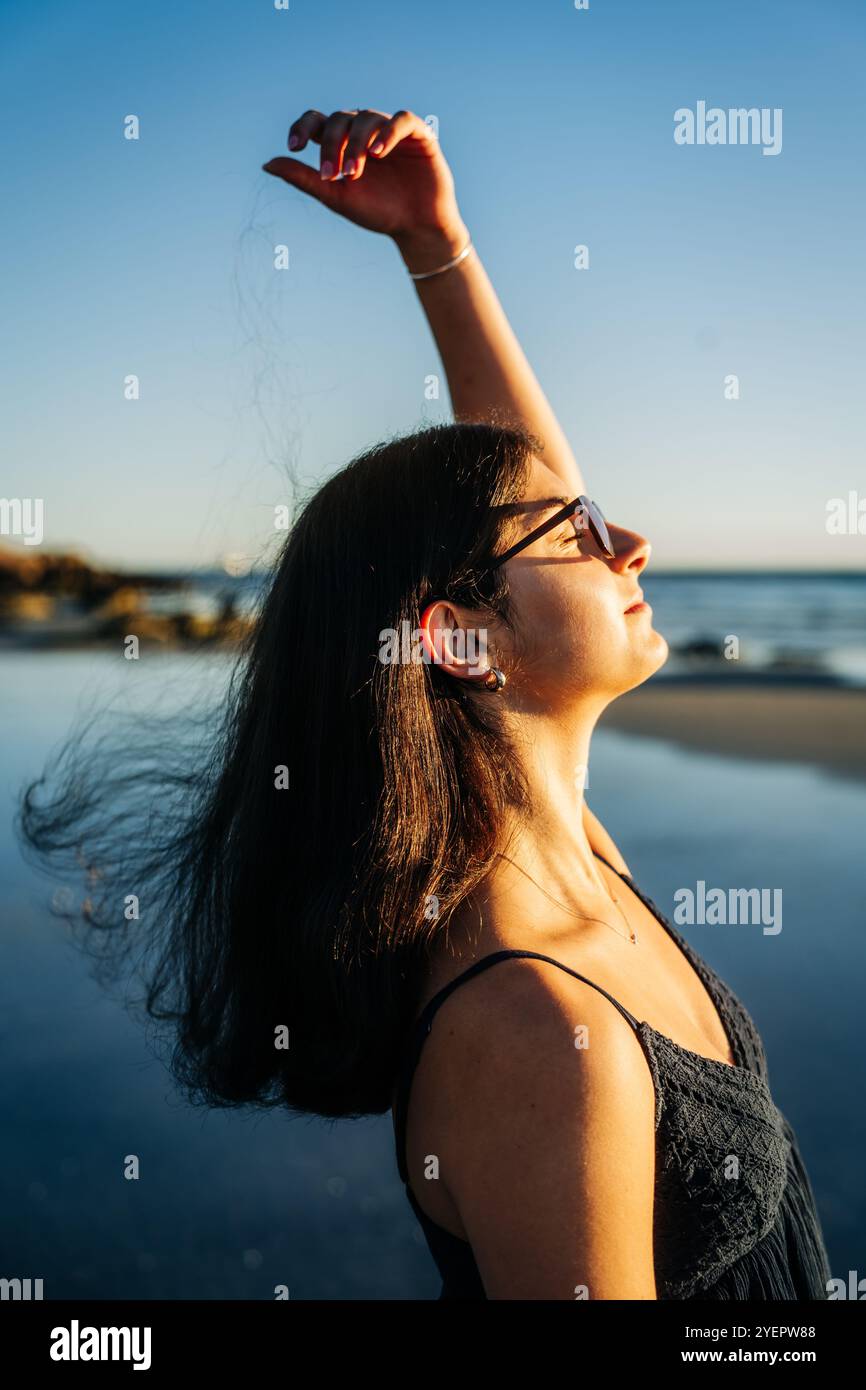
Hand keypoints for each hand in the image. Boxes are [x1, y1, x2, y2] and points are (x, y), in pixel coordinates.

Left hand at [262, 108, 468, 272]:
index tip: (294, 146)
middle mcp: (363, 131)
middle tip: (333, 175)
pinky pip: (400, 119)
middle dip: (333, 146)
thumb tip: (267, 164)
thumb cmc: (378, 212)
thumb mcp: (335, 197)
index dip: (302, 127)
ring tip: (355, 173)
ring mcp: (390, 130)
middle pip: (340, 120)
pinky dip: (388, 131)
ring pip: (366, 118)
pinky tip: (379, 151)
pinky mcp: (417, 134)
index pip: (317, 121)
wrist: (416, 228)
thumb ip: (304, 179)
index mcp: (342, 144)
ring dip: (356, 144)